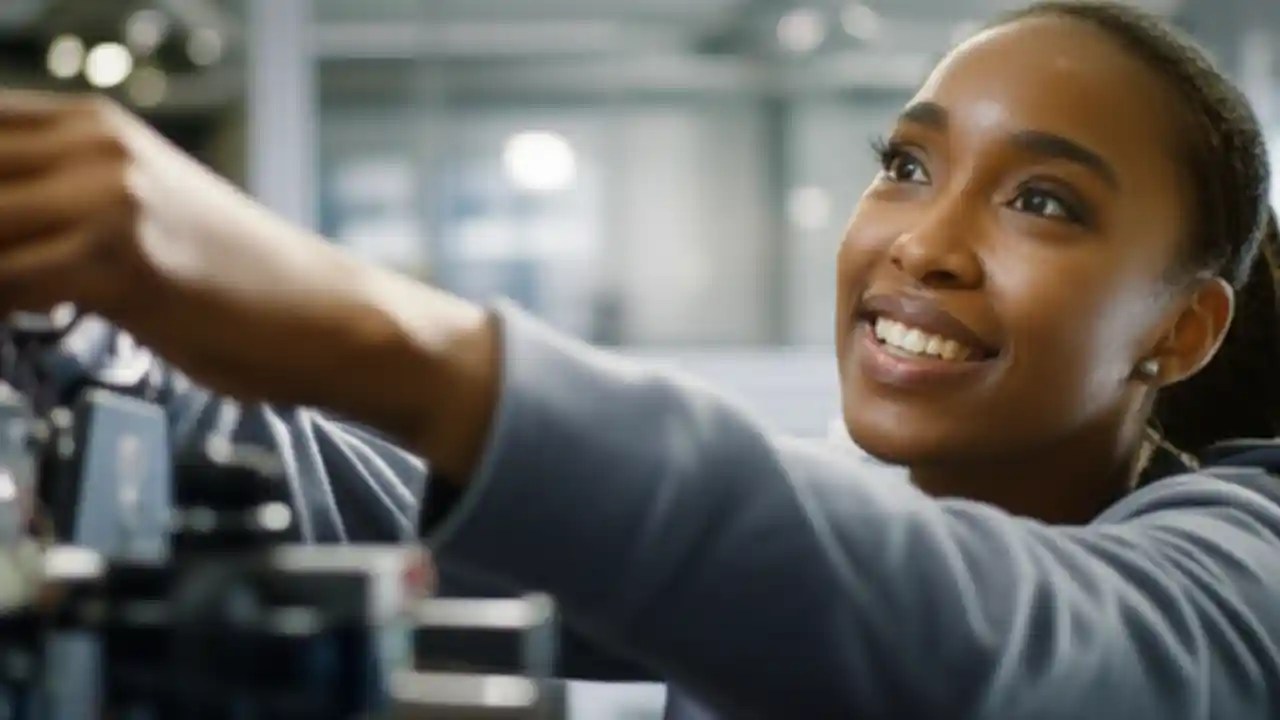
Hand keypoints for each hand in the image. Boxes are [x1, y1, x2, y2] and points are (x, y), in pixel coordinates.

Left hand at [0, 91, 496, 474]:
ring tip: (14, 307)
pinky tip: (23, 328)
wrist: (331, 319)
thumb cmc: (239, 286)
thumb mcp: (132, 219)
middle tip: (7, 282)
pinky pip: (4, 282)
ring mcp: (110, 194)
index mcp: (91, 124)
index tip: (1, 246)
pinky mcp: (124, 255)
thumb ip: (49, 210)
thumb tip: (1, 232)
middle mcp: (96, 143)